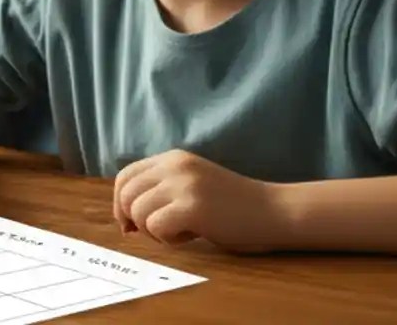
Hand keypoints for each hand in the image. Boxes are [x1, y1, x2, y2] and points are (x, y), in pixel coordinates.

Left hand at [113, 150, 289, 252]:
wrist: (274, 211)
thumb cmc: (233, 207)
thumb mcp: (191, 186)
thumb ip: (160, 192)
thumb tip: (124, 220)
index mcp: (172, 158)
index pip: (125, 176)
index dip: (121, 203)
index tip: (131, 224)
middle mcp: (174, 165)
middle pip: (126, 195)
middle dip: (134, 220)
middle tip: (160, 232)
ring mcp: (183, 184)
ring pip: (138, 212)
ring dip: (154, 231)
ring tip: (183, 231)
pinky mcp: (192, 206)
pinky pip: (155, 227)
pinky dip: (168, 239)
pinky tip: (192, 235)